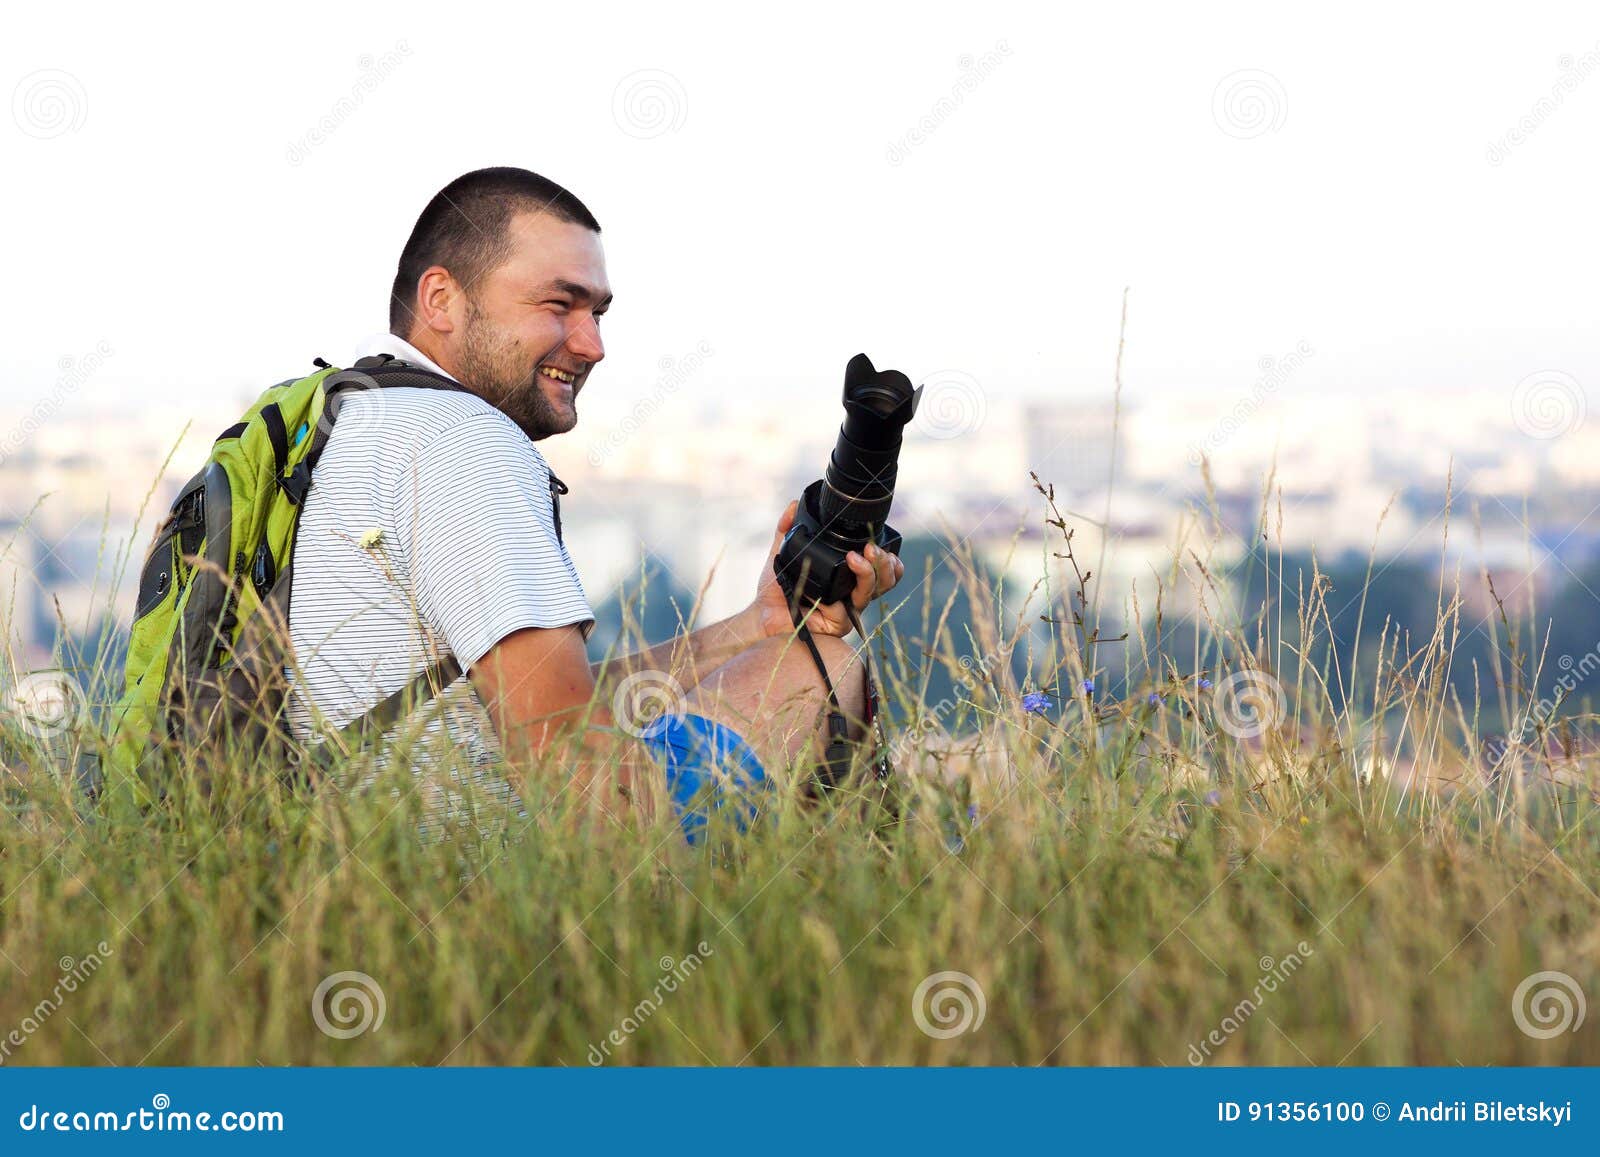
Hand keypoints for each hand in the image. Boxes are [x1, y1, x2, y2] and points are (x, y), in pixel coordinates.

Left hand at [750, 500, 905, 638]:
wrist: (762, 613)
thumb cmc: (777, 587)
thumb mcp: (783, 552)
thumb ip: (788, 528)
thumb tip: (794, 504)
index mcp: (847, 575)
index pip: (880, 567)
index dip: (889, 558)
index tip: (880, 544)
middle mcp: (852, 592)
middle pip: (884, 580)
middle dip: (884, 563)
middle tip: (871, 549)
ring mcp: (847, 609)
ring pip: (870, 594)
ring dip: (868, 575)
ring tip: (855, 559)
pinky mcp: (836, 625)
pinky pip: (843, 613)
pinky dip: (835, 603)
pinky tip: (825, 597)